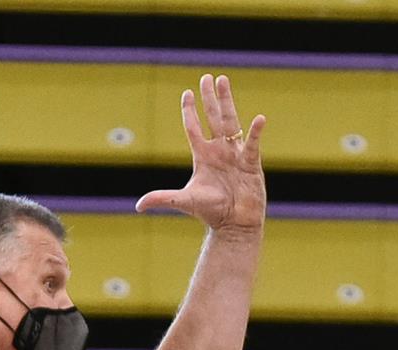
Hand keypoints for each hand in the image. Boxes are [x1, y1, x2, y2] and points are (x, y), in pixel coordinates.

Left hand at [135, 75, 266, 235]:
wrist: (233, 225)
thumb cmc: (211, 212)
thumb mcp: (184, 201)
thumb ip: (162, 198)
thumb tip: (139, 205)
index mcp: (203, 156)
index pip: (194, 128)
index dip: (190, 111)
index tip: (186, 93)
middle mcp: (219, 151)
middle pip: (213, 117)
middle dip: (209, 97)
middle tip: (207, 77)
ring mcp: (235, 154)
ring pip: (230, 122)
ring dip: (227, 101)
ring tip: (224, 80)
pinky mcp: (250, 163)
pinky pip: (252, 144)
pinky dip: (255, 133)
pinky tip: (258, 119)